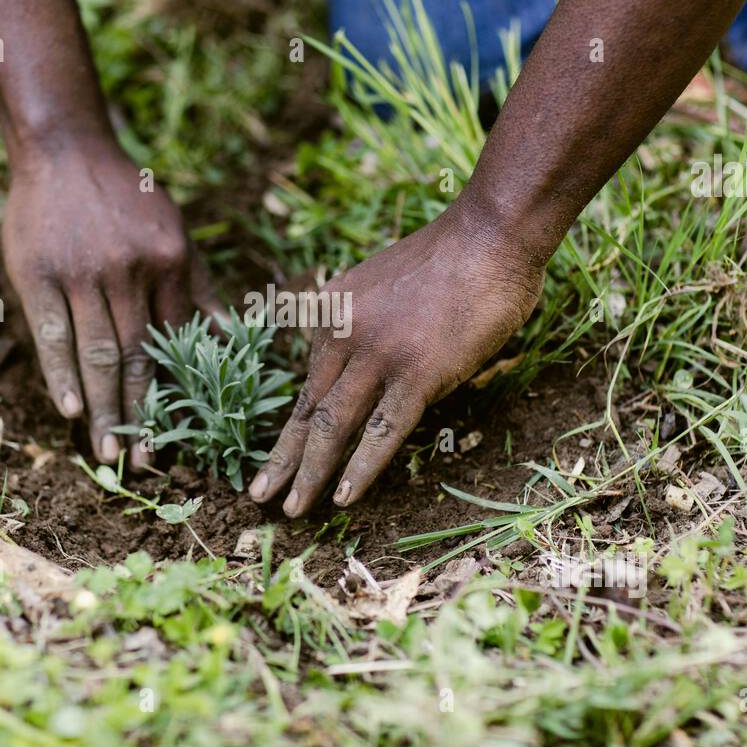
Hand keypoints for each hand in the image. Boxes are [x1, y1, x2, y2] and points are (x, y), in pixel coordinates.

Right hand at [1, 140, 218, 466]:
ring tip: (107, 451)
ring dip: (102, 408)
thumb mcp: (175, 231)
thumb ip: (199, 285)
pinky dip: (61, 374)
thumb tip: (236, 336)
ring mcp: (82, 272)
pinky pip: (53, 334)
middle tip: (145, 463)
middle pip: (136, 356)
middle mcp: (130, 270)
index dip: (177, 391)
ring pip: (96, 353)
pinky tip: (69, 409)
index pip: (175, 340)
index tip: (181, 433)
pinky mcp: (38, 274)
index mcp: (170, 261)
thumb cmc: (126, 195)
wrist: (66, 149)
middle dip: (142, 415)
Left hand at [247, 199, 545, 515]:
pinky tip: (344, 497)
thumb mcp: (381, 282)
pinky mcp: (416, 372)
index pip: (308, 384)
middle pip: (309, 410)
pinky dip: (360, 468)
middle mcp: (344, 334)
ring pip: (334, 426)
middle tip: (257, 498)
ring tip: (292, 511)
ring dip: (310, 473)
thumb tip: (361, 365)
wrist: (489, 235)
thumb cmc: (450, 260)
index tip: (274, 461)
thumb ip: (363, 321)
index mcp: (332, 312)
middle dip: (282, 460)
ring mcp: (378, 355)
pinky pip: (382, 431)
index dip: (290, 428)